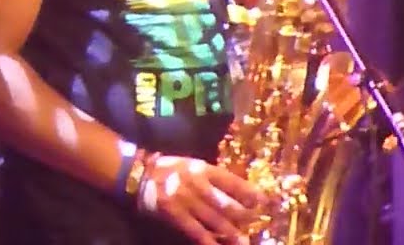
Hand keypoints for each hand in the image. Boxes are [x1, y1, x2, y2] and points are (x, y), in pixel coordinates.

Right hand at [138, 155, 261, 244]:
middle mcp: (197, 185)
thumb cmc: (170, 169)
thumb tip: (238, 195)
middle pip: (227, 205)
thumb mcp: (192, 166)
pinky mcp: (176, 216)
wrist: (139, 175)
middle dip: (244, 216)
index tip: (264, 202)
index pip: (232, 182)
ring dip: (232, 234)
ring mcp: (186, 201)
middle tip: (256, 224)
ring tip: (243, 242)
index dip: (250, 193)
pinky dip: (210, 242)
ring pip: (215, 221)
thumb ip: (213, 178)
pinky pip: (197, 232)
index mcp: (202, 169)